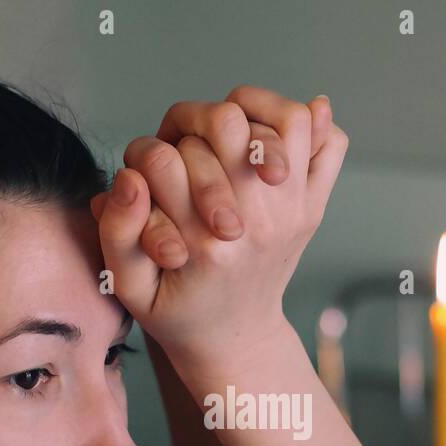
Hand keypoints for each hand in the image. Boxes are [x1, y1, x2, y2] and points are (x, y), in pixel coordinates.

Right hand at [91, 86, 347, 375]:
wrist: (236, 336)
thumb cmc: (177, 309)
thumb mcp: (129, 287)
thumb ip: (117, 232)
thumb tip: (130, 176)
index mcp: (203, 244)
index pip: (164, 158)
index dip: (148, 157)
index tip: (151, 184)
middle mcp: (256, 223)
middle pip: (225, 123)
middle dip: (195, 124)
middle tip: (189, 149)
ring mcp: (292, 212)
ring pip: (285, 117)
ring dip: (252, 109)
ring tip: (229, 131)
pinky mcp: (312, 207)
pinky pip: (329, 142)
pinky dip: (307, 126)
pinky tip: (273, 139)